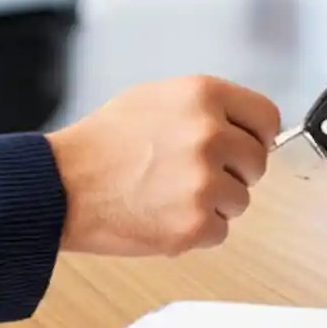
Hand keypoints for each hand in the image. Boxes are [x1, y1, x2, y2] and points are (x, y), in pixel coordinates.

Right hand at [47, 76, 279, 255]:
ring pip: (240, 201)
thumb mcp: (156, 98)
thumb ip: (207, 109)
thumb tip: (249, 128)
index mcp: (203, 96)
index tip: (244, 148)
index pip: (267, 117)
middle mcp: (209, 135)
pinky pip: (220, 231)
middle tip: (192, 175)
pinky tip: (163, 214)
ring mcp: (204, 181)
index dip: (256, 136)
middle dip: (234, 173)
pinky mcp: (195, 224)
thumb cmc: (103, 144)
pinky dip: (196, 230)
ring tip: (168, 193)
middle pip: (258, 163)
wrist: (59, 186)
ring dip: (213, 204)